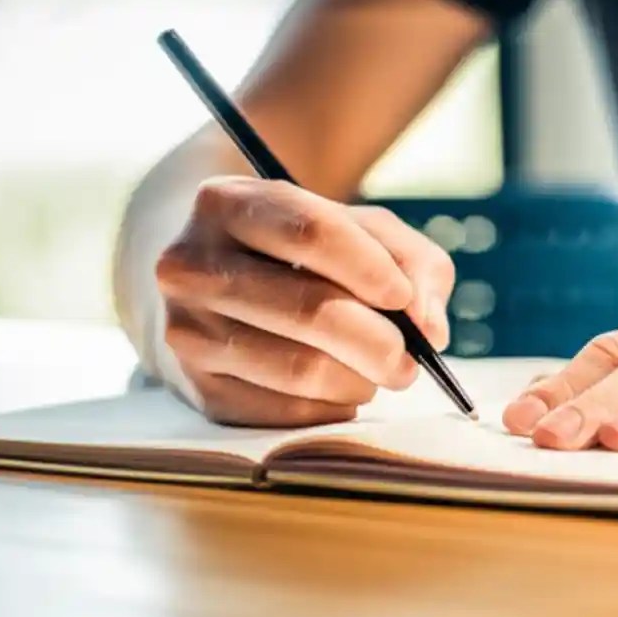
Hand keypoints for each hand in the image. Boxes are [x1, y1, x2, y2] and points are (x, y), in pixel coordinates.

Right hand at [156, 177, 453, 425]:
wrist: (207, 283)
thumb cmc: (298, 252)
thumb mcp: (353, 228)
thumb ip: (410, 262)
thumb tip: (430, 330)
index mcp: (226, 203)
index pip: (311, 233)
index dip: (372, 269)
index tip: (405, 298)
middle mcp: (189, 265)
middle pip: (310, 310)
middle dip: (380, 342)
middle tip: (411, 361)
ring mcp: (187, 332)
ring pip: (301, 369)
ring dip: (360, 379)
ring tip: (374, 369)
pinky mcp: (199, 390)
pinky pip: (288, 412)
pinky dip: (331, 406)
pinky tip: (335, 386)